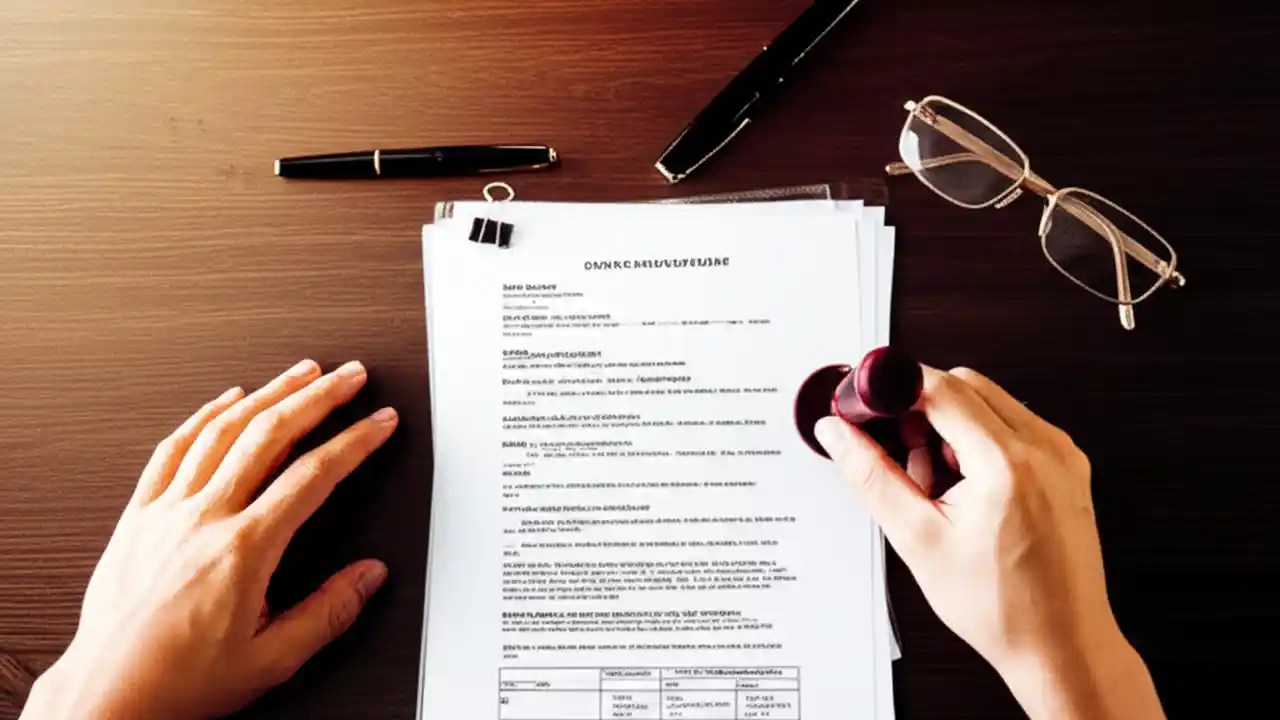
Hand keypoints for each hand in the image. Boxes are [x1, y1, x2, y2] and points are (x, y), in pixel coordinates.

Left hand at [21, 360, 397, 719]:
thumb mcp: (273, 659)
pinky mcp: (137, 516)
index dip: (355, 441)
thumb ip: (328, 613)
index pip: (313, 475)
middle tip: (350, 377)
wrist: (109, 695)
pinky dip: (204, 416)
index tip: (378, 423)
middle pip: (271, 435)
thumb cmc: (181, 683)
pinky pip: (172, 449)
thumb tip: (369, 576)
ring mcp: (166, 512)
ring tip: (301, 372)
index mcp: (244, 550)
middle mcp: (204, 519)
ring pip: (223, 430)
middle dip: (319, 397)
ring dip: (268, 393)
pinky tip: (226, 401)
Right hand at [815, 366, 1162, 719]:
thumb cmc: (1003, 608)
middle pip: (965, 384)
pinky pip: (1013, 425)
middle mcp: (1045, 449)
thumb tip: (839, 434)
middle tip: (904, 456)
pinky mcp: (1067, 465)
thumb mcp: (919, 541)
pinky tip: (966, 486)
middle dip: (922, 408)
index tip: (870, 404)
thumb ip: (871, 477)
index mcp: (1007, 464)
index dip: (894, 388)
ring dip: (951, 424)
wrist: (1062, 646)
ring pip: (989, 401)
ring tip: (938, 481)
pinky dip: (980, 440)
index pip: (940, 387)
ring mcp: (1062, 455)